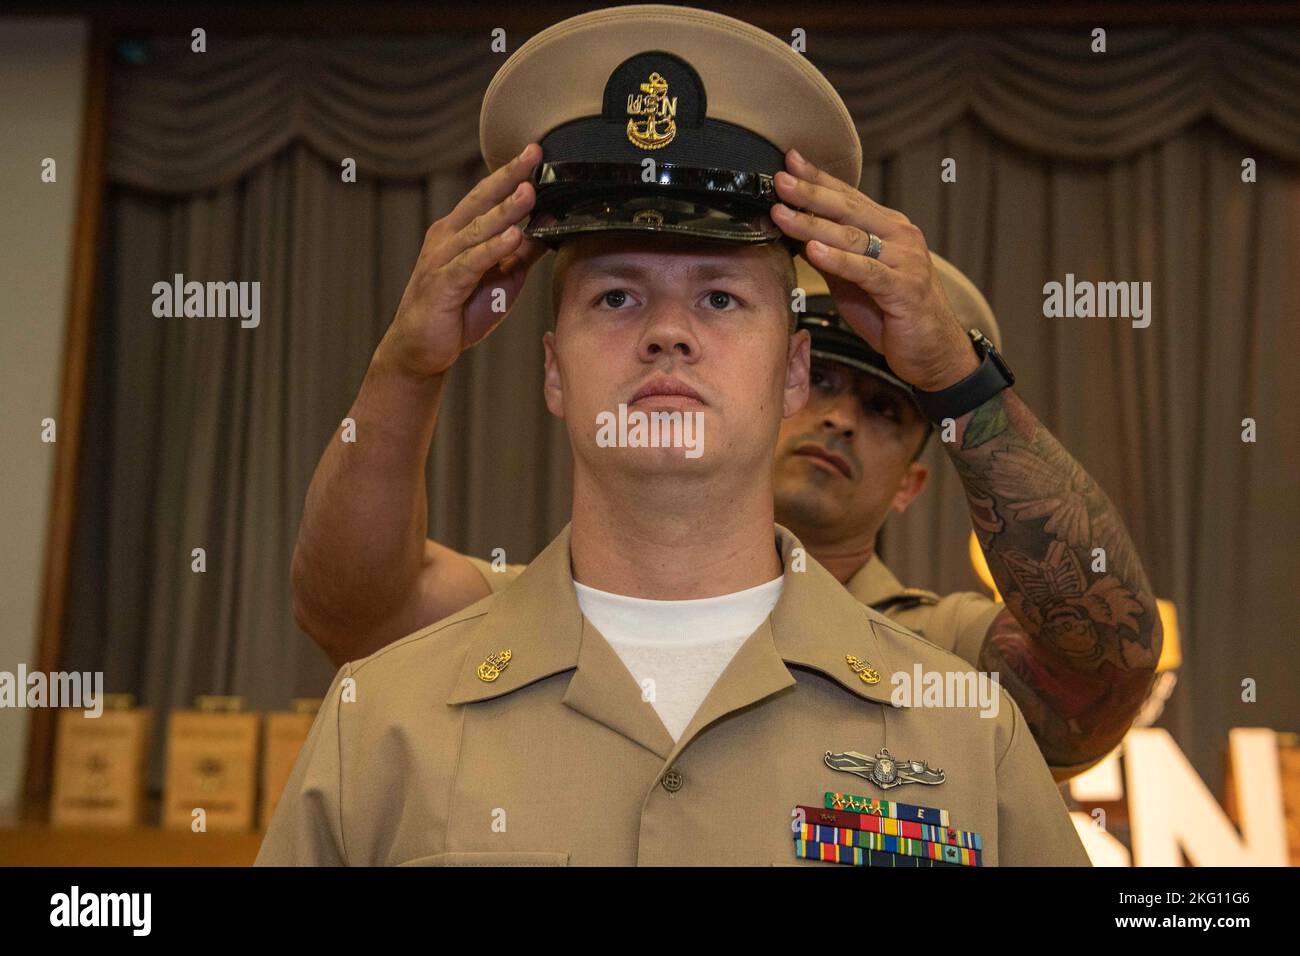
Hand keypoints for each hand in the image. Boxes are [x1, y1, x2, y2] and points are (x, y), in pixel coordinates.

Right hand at [380, 143, 547, 377]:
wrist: (420, 348)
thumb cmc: (459, 311)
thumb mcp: (501, 278)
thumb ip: (522, 253)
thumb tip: (550, 227)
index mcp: (459, 232)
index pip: (488, 196)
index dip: (511, 174)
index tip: (535, 152)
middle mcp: (447, 238)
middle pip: (481, 201)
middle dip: (508, 177)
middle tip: (533, 154)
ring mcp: (442, 260)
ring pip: (477, 229)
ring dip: (505, 210)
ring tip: (529, 193)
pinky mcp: (443, 285)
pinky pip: (471, 263)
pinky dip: (492, 249)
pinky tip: (513, 237)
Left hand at [769, 149, 978, 391]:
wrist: (934, 351)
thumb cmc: (893, 315)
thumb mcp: (855, 281)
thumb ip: (832, 256)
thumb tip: (798, 235)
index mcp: (890, 228)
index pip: (849, 197)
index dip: (820, 178)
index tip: (790, 160)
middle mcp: (900, 236)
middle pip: (848, 209)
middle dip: (811, 193)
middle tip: (779, 179)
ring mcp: (905, 260)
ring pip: (852, 237)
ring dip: (813, 224)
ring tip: (782, 213)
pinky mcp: (903, 289)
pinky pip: (865, 270)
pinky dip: (837, 260)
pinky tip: (813, 250)